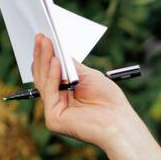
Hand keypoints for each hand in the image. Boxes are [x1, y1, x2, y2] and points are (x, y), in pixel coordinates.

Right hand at [31, 32, 138, 153]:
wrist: (120, 123)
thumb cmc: (109, 102)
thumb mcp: (88, 76)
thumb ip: (71, 66)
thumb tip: (57, 50)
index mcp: (64, 94)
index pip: (49, 73)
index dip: (46, 55)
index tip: (44, 37)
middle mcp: (57, 103)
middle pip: (43, 76)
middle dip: (42, 55)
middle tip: (41, 36)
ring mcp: (54, 112)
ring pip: (44, 82)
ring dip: (45, 60)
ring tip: (46, 42)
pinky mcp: (54, 119)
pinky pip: (50, 92)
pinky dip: (52, 75)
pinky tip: (56, 61)